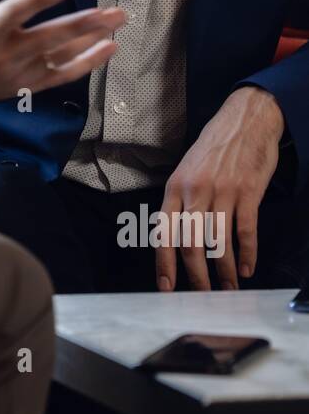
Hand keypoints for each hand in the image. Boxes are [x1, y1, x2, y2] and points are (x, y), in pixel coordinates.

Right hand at [0, 0, 126, 103]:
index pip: (13, 13)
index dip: (36, 0)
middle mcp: (3, 54)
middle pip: (48, 39)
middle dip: (83, 25)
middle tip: (111, 12)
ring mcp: (17, 72)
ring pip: (60, 58)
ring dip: (91, 42)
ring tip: (115, 25)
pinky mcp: (25, 84)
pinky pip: (61, 76)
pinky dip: (86, 64)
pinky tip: (107, 48)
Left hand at [156, 87, 284, 291]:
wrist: (245, 119)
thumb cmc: (214, 148)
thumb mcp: (186, 170)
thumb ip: (180, 201)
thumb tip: (176, 238)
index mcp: (175, 187)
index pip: (164, 232)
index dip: (164, 262)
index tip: (167, 287)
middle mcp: (195, 191)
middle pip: (191, 243)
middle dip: (196, 275)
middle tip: (203, 294)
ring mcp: (223, 191)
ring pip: (219, 241)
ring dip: (225, 270)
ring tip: (229, 288)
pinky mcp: (248, 191)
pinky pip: (246, 230)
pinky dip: (248, 253)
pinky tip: (248, 268)